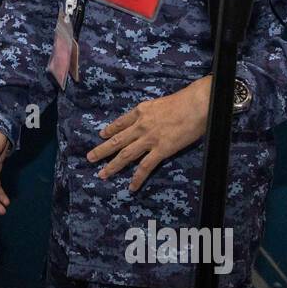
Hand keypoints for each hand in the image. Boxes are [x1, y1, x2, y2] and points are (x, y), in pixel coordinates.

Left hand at [87, 76, 211, 192]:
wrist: (196, 104)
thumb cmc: (185, 100)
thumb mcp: (161, 103)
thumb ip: (154, 112)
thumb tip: (153, 119)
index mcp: (141, 111)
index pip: (121, 122)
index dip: (110, 130)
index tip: (102, 134)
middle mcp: (140, 125)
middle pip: (117, 140)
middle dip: (103, 150)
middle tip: (90, 158)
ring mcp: (149, 139)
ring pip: (126, 154)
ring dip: (113, 165)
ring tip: (102, 174)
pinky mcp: (161, 150)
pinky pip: (145, 167)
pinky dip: (137, 178)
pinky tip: (131, 186)